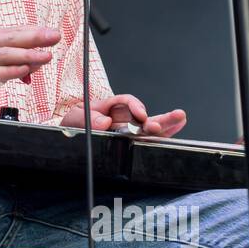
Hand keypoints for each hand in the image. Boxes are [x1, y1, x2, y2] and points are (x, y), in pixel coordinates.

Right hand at [0, 26, 60, 110]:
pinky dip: (10, 70)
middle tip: (54, 37)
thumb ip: (10, 65)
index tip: (52, 33)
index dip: (33, 32)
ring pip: (3, 54)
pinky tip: (24, 69)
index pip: (12, 33)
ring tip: (45, 55)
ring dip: (26, 54)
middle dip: (34, 37)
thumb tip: (36, 61)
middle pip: (10, 39)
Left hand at [59, 93, 186, 137]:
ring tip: (181, 118)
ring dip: (167, 125)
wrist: (67, 139)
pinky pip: (146, 141)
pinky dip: (162, 137)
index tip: (141, 115)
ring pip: (149, 128)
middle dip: (160, 117)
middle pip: (143, 116)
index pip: (125, 102)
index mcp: (108, 108)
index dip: (135, 106)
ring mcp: (127, 132)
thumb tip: (105, 121)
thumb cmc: (71, 126)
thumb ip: (86, 118)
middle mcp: (121, 119)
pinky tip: (177, 128)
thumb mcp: (73, 119)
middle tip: (175, 116)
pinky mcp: (129, 145)